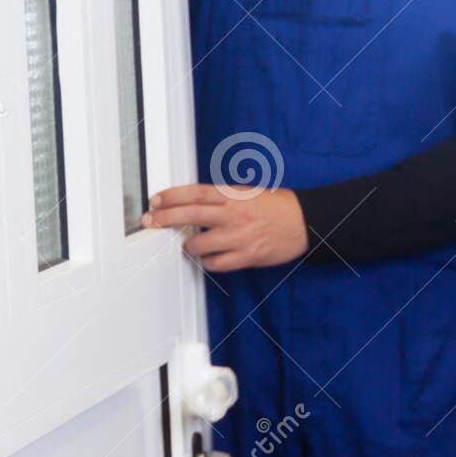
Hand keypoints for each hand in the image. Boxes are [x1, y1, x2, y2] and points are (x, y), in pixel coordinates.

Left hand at [142, 184, 307, 271]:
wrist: (305, 222)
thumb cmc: (276, 206)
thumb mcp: (246, 192)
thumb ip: (220, 197)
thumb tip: (191, 201)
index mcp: (233, 196)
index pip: (195, 193)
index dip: (171, 196)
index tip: (155, 200)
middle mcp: (234, 215)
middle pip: (191, 215)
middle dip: (165, 218)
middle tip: (150, 221)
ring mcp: (240, 237)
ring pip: (201, 244)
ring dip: (187, 246)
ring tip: (186, 245)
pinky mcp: (248, 256)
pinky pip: (217, 264)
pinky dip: (207, 262)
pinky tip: (206, 257)